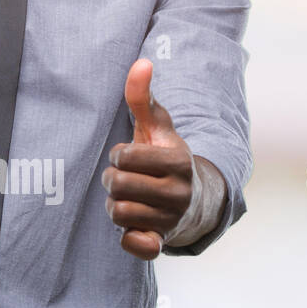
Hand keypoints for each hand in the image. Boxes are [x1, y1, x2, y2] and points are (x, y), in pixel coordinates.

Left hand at [103, 58, 193, 259]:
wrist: (193, 200)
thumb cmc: (164, 156)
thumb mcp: (156, 127)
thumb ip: (142, 97)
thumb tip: (141, 62)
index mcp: (178, 161)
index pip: (124, 157)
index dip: (120, 155)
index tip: (131, 157)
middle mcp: (179, 193)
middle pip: (116, 185)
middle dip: (113, 180)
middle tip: (126, 179)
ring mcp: (171, 220)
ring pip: (117, 213)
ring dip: (116, 204)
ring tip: (131, 198)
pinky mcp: (162, 242)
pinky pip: (136, 246)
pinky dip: (129, 239)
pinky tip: (134, 228)